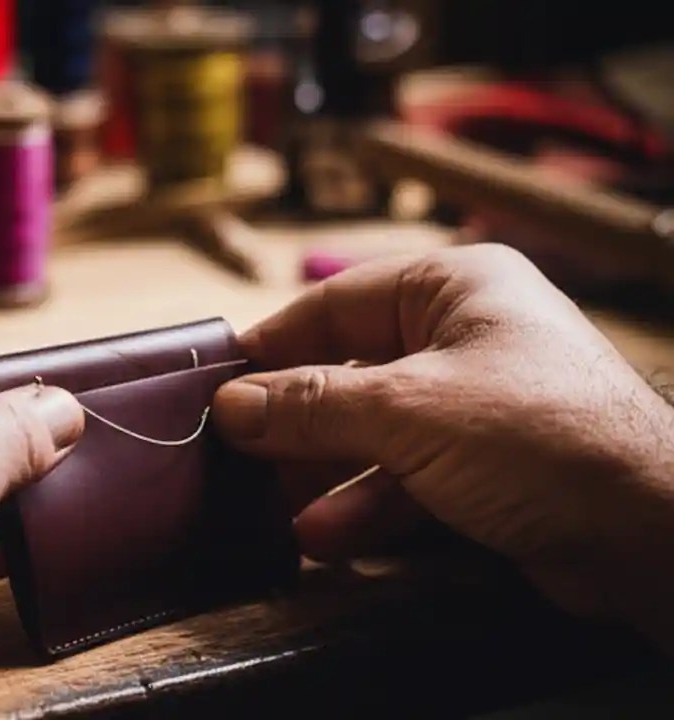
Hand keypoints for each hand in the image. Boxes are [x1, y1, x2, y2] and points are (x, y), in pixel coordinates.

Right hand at [213, 244, 673, 645]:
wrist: (656, 533)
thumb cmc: (541, 438)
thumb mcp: (407, 412)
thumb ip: (310, 407)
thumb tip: (227, 405)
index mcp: (453, 289)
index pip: (336, 304)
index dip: (272, 346)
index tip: (214, 384)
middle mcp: (465, 338)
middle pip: (351, 374)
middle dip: (294, 425)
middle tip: (234, 458)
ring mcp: (479, 406)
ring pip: (375, 435)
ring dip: (324, 475)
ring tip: (271, 510)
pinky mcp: (490, 468)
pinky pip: (409, 479)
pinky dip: (367, 506)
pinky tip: (324, 537)